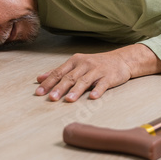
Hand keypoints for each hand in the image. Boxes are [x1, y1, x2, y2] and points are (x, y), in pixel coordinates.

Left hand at [35, 44, 160, 101]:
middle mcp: (85, 64)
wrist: (121, 60)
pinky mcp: (109, 77)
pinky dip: (98, 90)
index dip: (48, 82)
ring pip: (85, 81)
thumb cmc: (96, 64)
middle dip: (59, 88)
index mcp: (75, 61)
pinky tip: (93, 97)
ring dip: (76, 90)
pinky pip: (103, 84)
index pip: (59, 72)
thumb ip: (59, 71)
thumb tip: (40, 78)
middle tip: (51, 98)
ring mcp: (97, 70)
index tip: (39, 93)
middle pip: (70, 77)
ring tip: (68, 99)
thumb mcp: (76, 64)